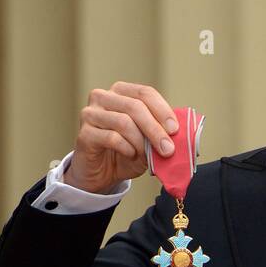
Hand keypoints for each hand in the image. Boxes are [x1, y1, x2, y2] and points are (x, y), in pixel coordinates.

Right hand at [63, 81, 178, 192]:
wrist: (101, 173)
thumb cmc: (126, 153)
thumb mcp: (148, 142)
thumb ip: (161, 133)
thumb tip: (181, 134)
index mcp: (121, 92)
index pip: (145, 93)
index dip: (163, 110)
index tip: (175, 130)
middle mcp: (103, 97)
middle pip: (135, 106)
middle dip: (155, 129)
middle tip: (168, 149)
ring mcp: (91, 114)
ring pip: (124, 122)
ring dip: (141, 142)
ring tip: (146, 155)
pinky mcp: (85, 133)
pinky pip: (112, 138)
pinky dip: (127, 148)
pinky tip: (130, 155)